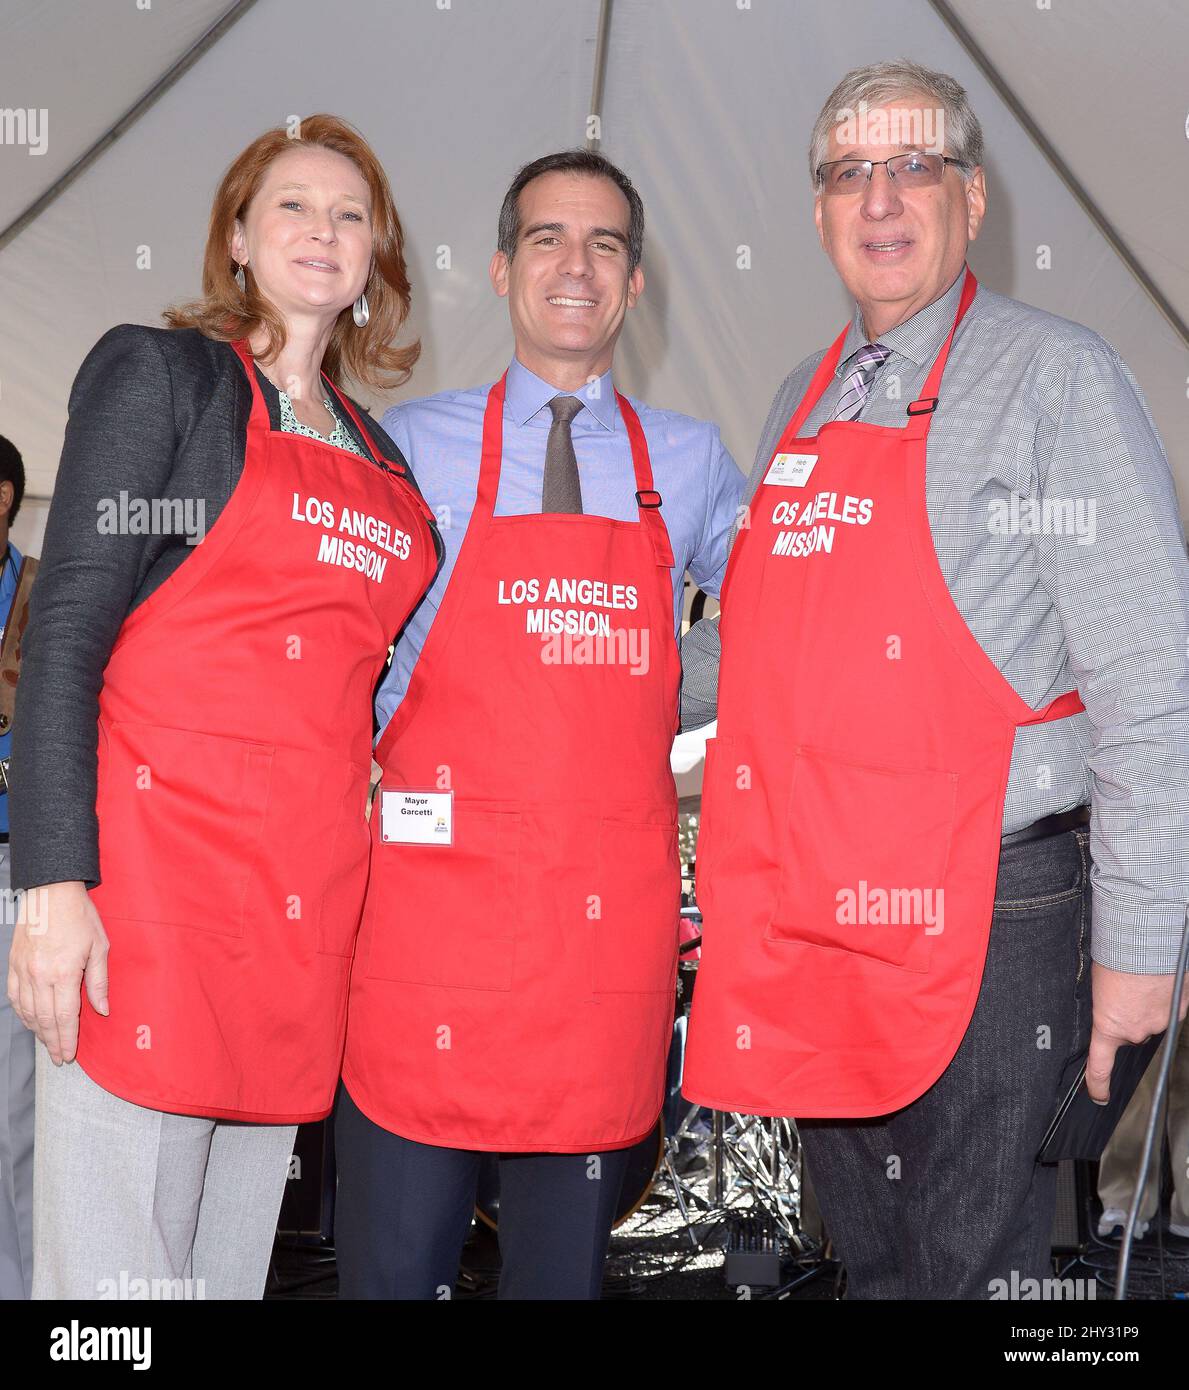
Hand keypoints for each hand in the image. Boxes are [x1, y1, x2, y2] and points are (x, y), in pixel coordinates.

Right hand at [6, 880, 108, 1063]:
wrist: (51, 893)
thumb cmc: (79, 916)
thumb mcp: (99, 947)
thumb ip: (99, 981)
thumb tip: (102, 1009)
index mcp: (64, 973)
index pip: (66, 1017)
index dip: (68, 1039)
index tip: (69, 1055)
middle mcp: (40, 976)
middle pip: (46, 1019)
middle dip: (53, 1041)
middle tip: (59, 1057)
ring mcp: (24, 971)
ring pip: (28, 1011)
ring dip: (38, 1031)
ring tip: (47, 1043)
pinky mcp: (14, 964)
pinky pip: (16, 997)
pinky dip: (23, 1013)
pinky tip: (30, 1021)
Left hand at [1086, 962, 1187, 1103]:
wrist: (1146, 944)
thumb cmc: (1117, 959)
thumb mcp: (1099, 985)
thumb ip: (1107, 1005)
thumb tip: (1113, 1005)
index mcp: (1109, 1026)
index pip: (1100, 1064)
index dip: (1098, 1083)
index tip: (1098, 1095)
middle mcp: (1136, 1031)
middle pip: (1132, 1032)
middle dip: (1128, 1015)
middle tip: (1124, 991)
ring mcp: (1160, 1023)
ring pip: (1152, 1020)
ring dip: (1146, 1005)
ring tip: (1141, 980)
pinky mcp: (1179, 1012)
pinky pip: (1169, 1009)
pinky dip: (1163, 998)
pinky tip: (1157, 981)